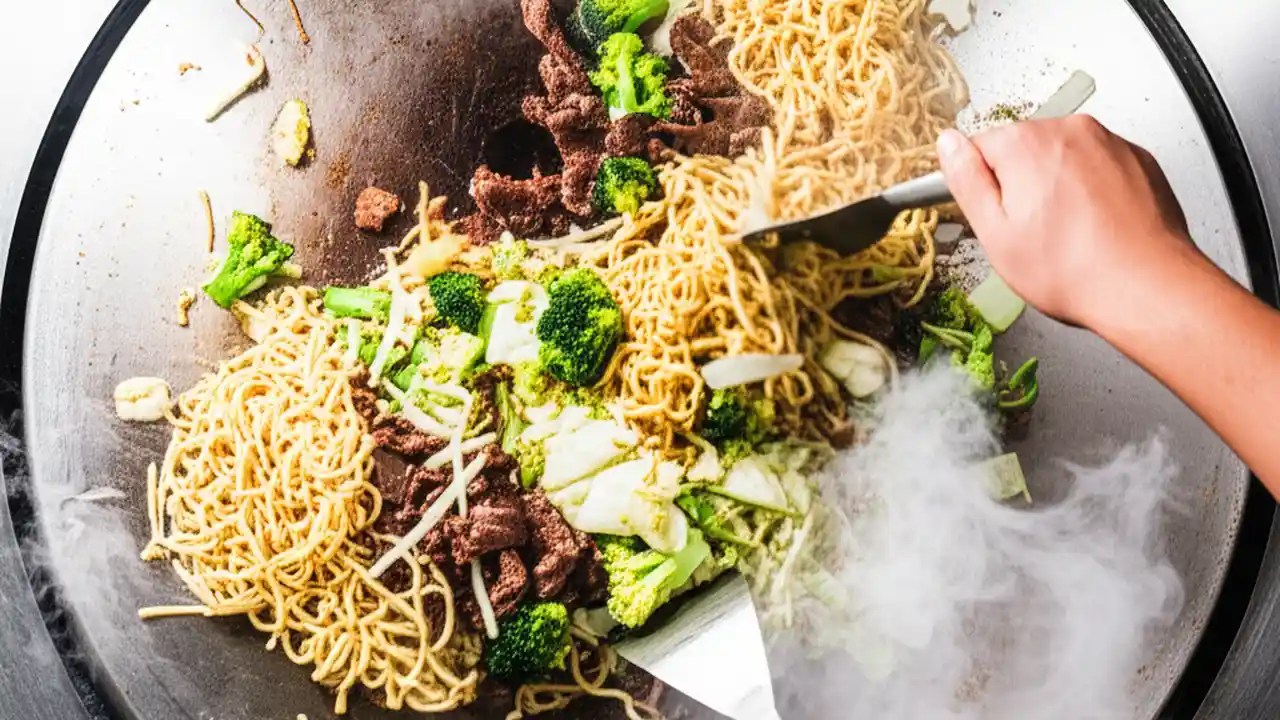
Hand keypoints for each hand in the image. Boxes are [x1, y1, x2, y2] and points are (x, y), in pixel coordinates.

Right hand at [936, 115, 1197, 329]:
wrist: (1147, 286)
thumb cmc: (1073, 270)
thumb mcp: (995, 234)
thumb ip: (967, 180)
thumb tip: (949, 145)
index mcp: (1025, 143)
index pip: (979, 147)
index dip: (981, 186)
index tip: (994, 215)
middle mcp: (1068, 130)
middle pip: (1024, 150)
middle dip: (1021, 185)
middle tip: (1031, 233)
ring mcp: (1108, 142)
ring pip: (1063, 158)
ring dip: (1059, 187)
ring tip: (1067, 235)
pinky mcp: (1138, 159)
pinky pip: (1099, 167)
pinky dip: (1093, 191)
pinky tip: (1095, 228)